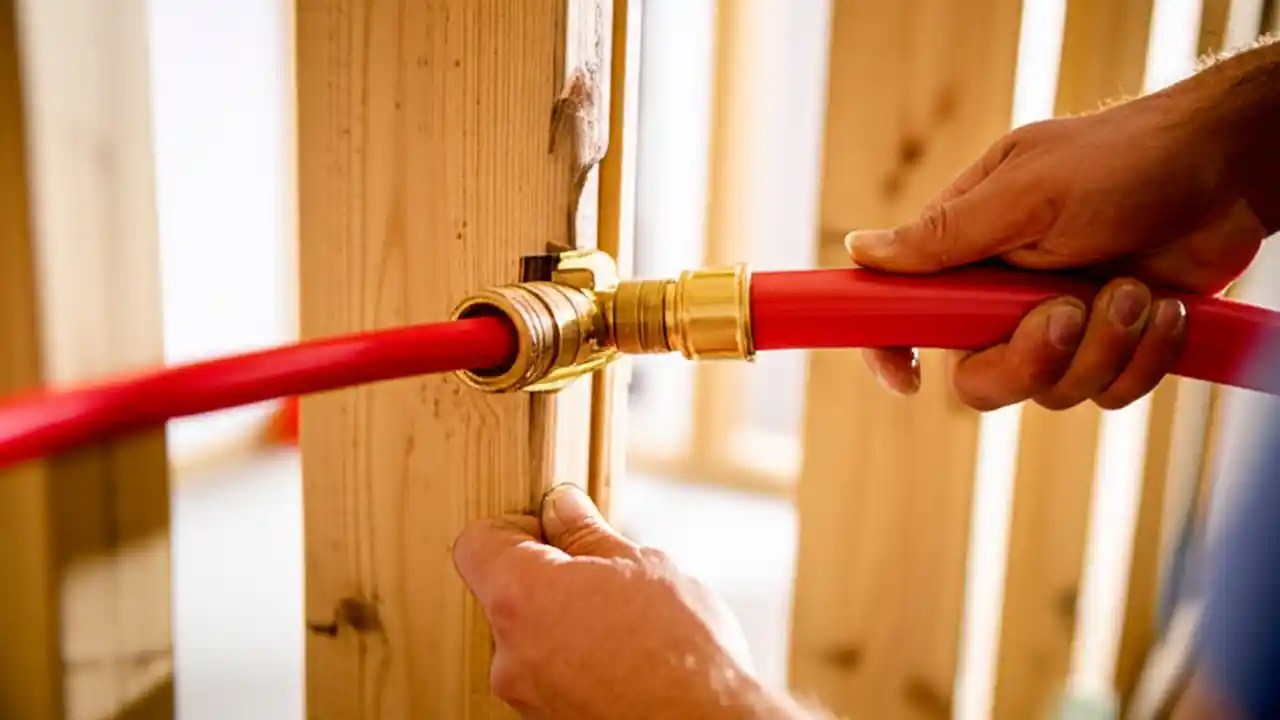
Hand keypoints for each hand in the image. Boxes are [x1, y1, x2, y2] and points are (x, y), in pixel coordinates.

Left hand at [452, 485, 808, 718]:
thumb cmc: (680, 652)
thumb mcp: (641, 567)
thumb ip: (587, 535)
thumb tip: (561, 509)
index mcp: (521, 598)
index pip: (476, 543)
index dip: (515, 526)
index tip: (556, 529)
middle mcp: (509, 653)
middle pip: (507, 592)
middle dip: (552, 577)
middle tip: (606, 578)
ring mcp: (525, 695)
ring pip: (531, 635)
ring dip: (567, 621)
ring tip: (625, 625)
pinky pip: (549, 673)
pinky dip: (576, 660)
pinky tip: (624, 660)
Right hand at [849, 65, 1271, 410]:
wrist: (1230, 173)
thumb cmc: (1125, 162)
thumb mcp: (1027, 192)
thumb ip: (945, 235)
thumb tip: (860, 251)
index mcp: (969, 249)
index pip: (905, 311)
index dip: (891, 351)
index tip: (906, 379)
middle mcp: (1004, 295)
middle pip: (979, 377)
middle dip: (1028, 358)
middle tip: (1067, 312)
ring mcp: (1060, 325)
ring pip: (1050, 391)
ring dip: (1104, 347)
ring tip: (1136, 291)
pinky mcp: (1112, 348)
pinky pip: (1108, 394)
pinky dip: (1143, 359)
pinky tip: (1166, 311)